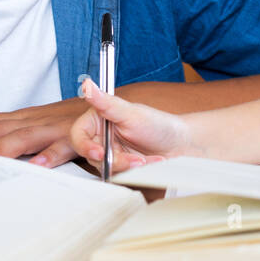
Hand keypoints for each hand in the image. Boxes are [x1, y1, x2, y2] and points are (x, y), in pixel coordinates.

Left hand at [0, 94, 92, 166]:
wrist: (109, 107)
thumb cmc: (68, 122)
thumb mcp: (36, 125)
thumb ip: (10, 136)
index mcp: (20, 118)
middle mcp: (32, 120)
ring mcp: (52, 127)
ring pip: (21, 137)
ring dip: (1, 150)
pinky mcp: (75, 135)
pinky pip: (61, 145)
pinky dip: (48, 155)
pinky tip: (36, 167)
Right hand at [70, 79, 193, 173]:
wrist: (180, 144)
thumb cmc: (157, 124)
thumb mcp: (131, 113)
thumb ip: (106, 102)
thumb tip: (87, 85)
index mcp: (99, 120)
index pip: (79, 135)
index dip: (85, 145)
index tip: (99, 152)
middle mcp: (101, 138)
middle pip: (92, 155)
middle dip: (114, 159)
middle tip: (133, 159)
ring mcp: (111, 154)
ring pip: (106, 168)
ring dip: (127, 165)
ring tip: (145, 159)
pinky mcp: (121, 168)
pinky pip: (120, 175)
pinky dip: (135, 171)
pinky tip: (150, 162)